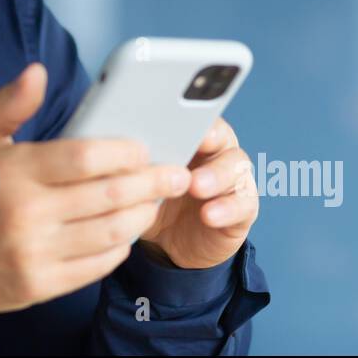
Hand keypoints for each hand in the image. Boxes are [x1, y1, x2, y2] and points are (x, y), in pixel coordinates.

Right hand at [0, 63, 190, 312]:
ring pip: (109, 233)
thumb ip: (10, 103)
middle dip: (151, 182)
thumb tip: (38, 71)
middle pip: (107, 195)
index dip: (123, 151)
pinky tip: (127, 230)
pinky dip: (119, 247)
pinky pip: (96, 266)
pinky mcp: (39, 284)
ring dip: (142, 215)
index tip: (143, 147)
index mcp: (14, 172)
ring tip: (156, 199)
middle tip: (175, 173)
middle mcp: (25, 215)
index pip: (85, 158)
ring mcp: (33, 254)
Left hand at [137, 117, 257, 269]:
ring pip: (236, 168)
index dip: (192, 116)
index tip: (181, 119)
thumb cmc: (155, 199)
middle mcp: (217, 153)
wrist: (170, 241)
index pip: (196, 117)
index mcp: (191, 138)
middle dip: (209, 142)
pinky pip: (243, 204)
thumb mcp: (140, 181)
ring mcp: (234, 179)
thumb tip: (113, 148)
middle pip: (222, 137)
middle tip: (187, 146)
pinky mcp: (243, 208)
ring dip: (217, 176)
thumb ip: (136, 162)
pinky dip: (227, 208)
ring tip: (197, 187)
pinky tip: (210, 215)